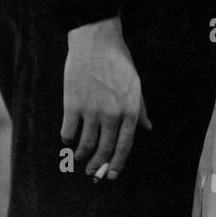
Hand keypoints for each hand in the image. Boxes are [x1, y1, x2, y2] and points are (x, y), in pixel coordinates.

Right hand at [61, 16, 151, 178]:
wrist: (96, 42)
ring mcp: (91, 111)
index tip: (110, 175)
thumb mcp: (136, 85)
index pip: (125, 145)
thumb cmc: (119, 62)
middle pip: (104, 149)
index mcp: (130, 109)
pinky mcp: (72, 105)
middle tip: (91, 172)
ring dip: (81, 155)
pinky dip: (67, 140)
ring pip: (85, 144)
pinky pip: (68, 132)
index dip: (117, 163)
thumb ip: (140, 109)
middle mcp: (112, 114)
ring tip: (79, 158)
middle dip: (97, 164)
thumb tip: (148, 128)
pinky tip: (68, 140)